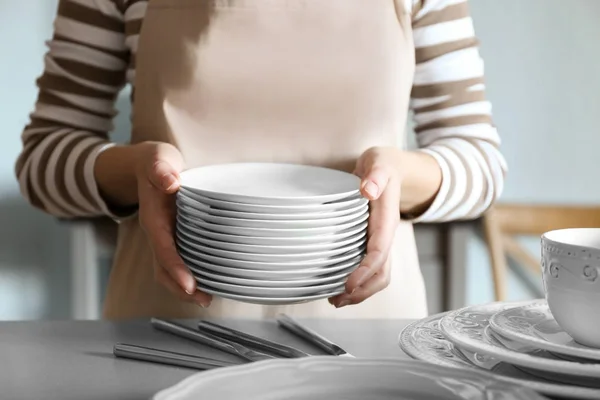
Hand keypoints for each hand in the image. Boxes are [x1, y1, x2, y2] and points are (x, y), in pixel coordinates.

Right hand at [134, 142, 211, 306]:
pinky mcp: (172, 237)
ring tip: (207, 299)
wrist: (147, 164)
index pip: (163, 248)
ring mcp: (164, 236)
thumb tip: (170, 181)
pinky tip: (207, 280)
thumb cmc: (155, 162)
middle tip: (203, 299)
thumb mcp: (157, 158)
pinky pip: (177, 261)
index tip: (189, 284)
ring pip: (168, 269)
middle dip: (180, 287)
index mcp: (153, 217)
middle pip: (163, 267)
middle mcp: (157, 232)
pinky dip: (189, 274)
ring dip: (184, 287)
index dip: (175, 268)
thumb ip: (160, 169)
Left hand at [329, 147, 402, 307]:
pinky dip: (357, 282)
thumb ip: (375, 175)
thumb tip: (368, 189)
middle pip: (382, 273)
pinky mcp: (372, 242)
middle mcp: (385, 235)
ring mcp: (380, 240)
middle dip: (363, 291)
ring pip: (377, 275)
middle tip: (338, 299)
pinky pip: (369, 268)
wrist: (394, 167)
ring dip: (359, 292)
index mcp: (386, 220)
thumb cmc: (383, 165)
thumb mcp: (379, 162)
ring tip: (335, 300)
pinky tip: (338, 285)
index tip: (348, 285)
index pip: (379, 252)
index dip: (365, 271)